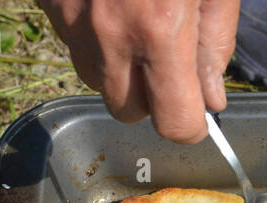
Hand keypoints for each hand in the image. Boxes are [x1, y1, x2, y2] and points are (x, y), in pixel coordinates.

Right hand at [37, 0, 240, 143]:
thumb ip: (216, 42)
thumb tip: (211, 99)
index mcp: (160, 28)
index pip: (174, 123)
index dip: (190, 126)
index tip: (196, 115)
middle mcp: (109, 32)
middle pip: (127, 113)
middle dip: (150, 100)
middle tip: (166, 61)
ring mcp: (72, 18)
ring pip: (94, 80)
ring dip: (117, 69)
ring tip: (135, 24)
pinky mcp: (50, 2)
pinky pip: (71, 42)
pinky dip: (91, 36)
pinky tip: (108, 4)